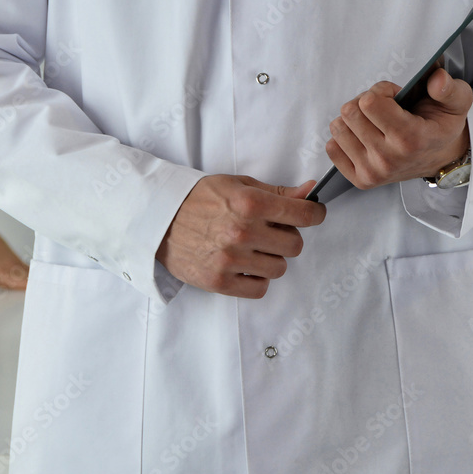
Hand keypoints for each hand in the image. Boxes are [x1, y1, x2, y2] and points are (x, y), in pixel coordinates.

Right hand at [156, 176, 326, 298]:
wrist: (158, 218)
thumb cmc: (199, 199)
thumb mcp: (239, 185)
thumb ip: (278, 192)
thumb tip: (310, 192)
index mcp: (250, 203)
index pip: (304, 215)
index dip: (314, 215)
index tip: (311, 215)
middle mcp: (242, 232)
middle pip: (295, 245)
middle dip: (286, 237)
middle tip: (269, 232)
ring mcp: (230, 259)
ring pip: (280, 268)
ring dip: (271, 259)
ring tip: (252, 248)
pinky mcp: (219, 281)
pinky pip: (260, 288)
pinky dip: (256, 279)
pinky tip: (244, 266)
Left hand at [326, 68, 471, 189]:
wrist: (440, 158)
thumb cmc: (441, 126)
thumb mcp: (457, 103)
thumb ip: (449, 88)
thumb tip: (437, 79)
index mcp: (410, 139)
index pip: (369, 102)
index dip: (381, 91)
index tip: (395, 98)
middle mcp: (389, 159)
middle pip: (350, 112)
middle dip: (365, 102)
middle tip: (383, 109)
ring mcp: (372, 172)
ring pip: (338, 128)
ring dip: (353, 119)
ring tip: (374, 123)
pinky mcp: (360, 180)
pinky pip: (332, 148)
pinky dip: (346, 137)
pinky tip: (365, 137)